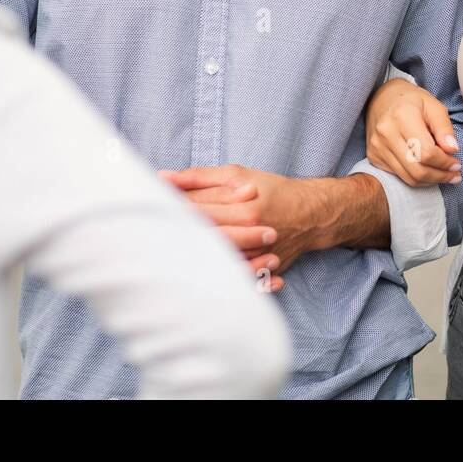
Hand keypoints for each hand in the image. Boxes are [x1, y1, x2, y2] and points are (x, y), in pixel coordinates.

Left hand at [158, 165, 330, 287]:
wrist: (313, 213)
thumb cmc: (272, 189)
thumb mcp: (237, 174)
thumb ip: (199, 177)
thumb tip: (163, 178)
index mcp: (244, 207)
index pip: (197, 213)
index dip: (171, 214)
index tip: (149, 214)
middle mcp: (252, 234)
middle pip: (206, 242)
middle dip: (178, 240)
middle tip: (149, 243)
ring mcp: (259, 256)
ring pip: (220, 266)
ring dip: (194, 265)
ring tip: (166, 266)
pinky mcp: (264, 271)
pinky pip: (240, 283)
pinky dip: (222, 283)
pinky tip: (198, 287)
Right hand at [365, 78, 460, 186]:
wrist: (382, 98)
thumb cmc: (412, 101)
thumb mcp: (434, 106)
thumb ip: (444, 128)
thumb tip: (453, 149)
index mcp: (402, 116)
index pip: (427, 152)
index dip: (445, 163)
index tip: (456, 163)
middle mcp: (386, 133)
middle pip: (417, 169)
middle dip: (440, 176)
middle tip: (454, 174)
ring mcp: (377, 146)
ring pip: (409, 177)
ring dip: (431, 180)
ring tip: (444, 175)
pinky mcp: (374, 156)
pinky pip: (399, 176)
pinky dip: (417, 178)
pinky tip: (428, 171)